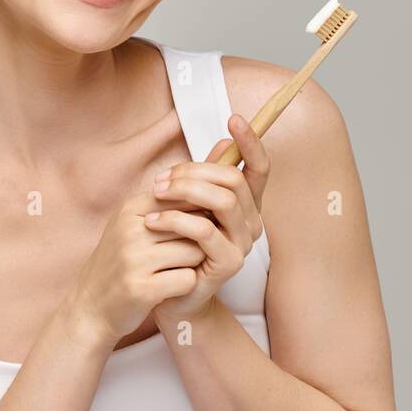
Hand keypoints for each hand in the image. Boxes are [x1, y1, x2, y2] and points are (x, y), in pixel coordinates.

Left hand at [145, 113, 270, 326]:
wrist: (170, 292)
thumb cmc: (178, 244)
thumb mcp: (189, 204)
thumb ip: (205, 176)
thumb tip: (222, 142)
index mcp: (246, 204)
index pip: (259, 168)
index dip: (251, 142)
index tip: (234, 118)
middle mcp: (252, 221)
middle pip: (233, 179)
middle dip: (194, 171)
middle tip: (161, 178)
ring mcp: (243, 243)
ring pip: (224, 200)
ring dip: (185, 190)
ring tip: (156, 194)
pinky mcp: (228, 264)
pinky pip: (205, 230)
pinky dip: (176, 219)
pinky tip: (152, 220)